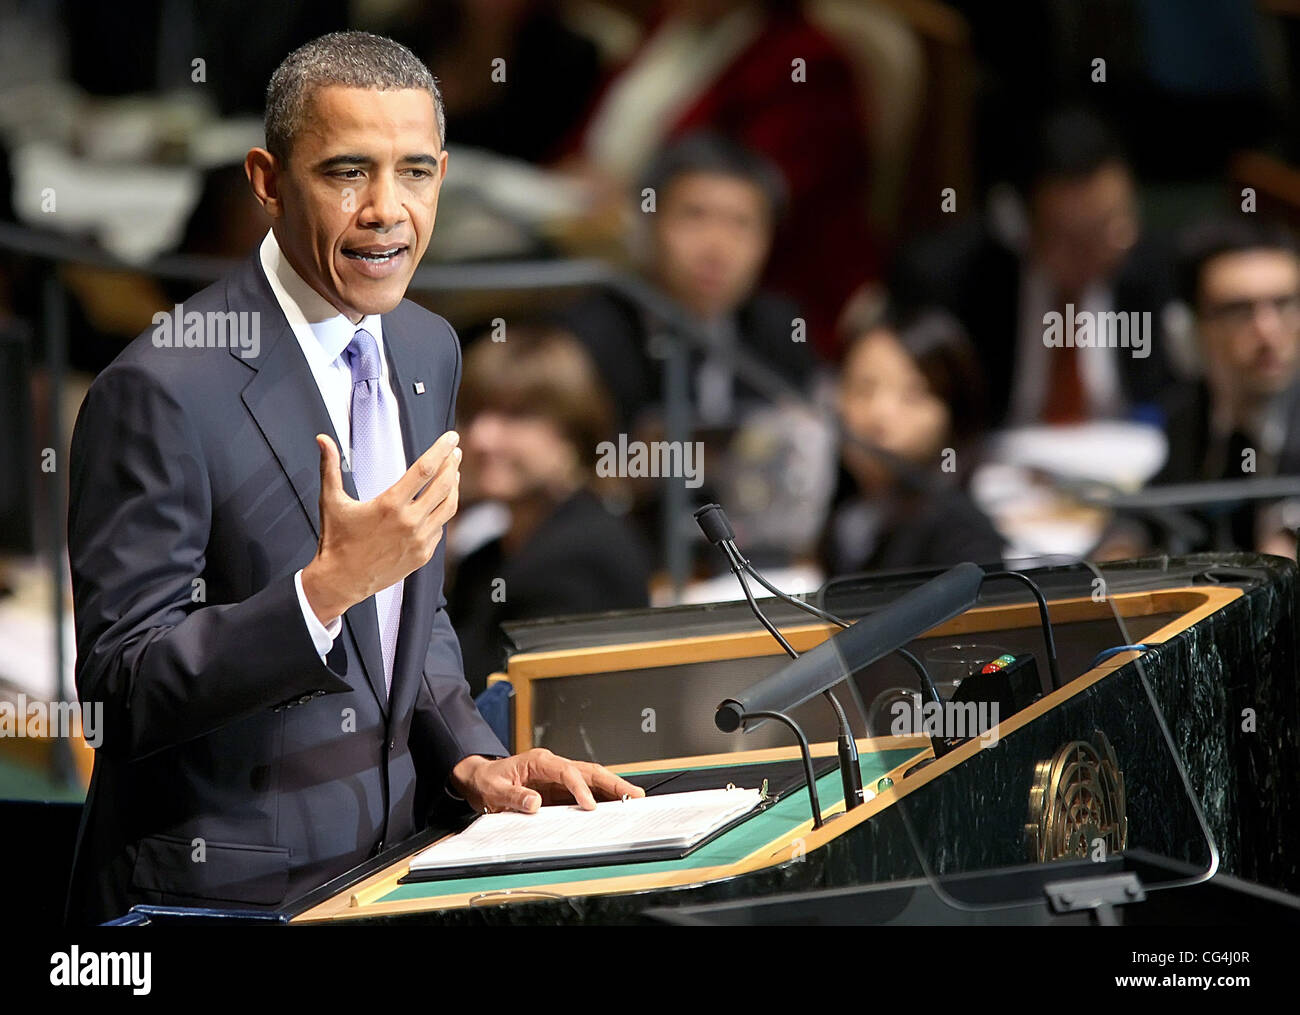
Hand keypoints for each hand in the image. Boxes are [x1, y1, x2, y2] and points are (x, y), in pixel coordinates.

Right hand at [301, 431, 460, 625]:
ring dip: (453, 487)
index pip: (425, 470)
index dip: (441, 450)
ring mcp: (419, 540)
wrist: (341, 581)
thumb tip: (322, 438)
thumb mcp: (331, 501)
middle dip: (452, 465)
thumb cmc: (336, 539)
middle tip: (456, 452)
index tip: (452, 437)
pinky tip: (440, 502)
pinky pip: (440, 527)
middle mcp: (409, 521)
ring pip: (448, 507)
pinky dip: (442, 511)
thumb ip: (329, 467)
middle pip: (443, 485)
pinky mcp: (423, 555)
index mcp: (390, 504)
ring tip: (454, 473)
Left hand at [449, 749, 645, 813]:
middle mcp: (554, 766)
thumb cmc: (489, 779)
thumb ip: (514, 796)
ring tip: (633, 799)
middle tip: (633, 794)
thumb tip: (535, 803)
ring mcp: (559, 778)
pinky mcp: (561, 791)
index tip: (589, 805)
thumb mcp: (495, 789)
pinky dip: (601, 799)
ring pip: (592, 780)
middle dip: (613, 782)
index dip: (580, 787)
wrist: (482, 779)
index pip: (567, 771)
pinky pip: (585, 792)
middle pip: (589, 771)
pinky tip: (614, 807)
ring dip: (613, 789)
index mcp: (540, 760)